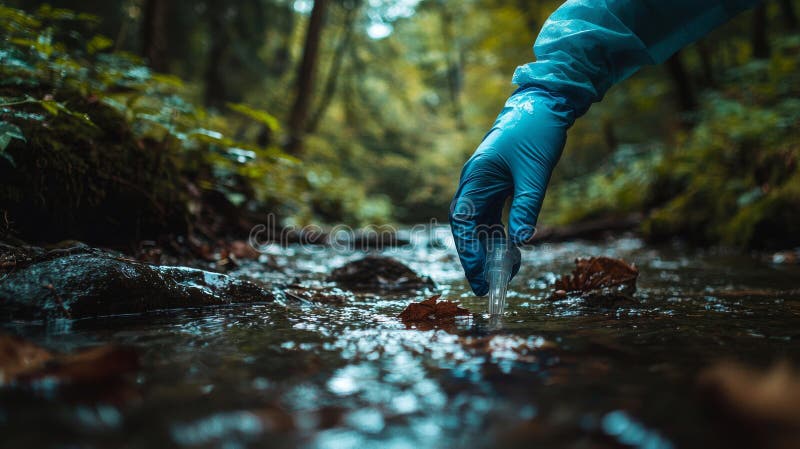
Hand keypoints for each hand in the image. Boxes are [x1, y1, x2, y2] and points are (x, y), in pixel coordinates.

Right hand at [449, 86, 573, 294]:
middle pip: (468, 228)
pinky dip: (501, 236)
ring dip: (488, 250)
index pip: (462, 220)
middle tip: (486, 287)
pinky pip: (494, 218)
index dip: (467, 249)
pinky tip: (512, 252)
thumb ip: (526, 205)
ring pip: (481, 226)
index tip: (478, 274)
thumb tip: (522, 241)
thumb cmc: (536, 131)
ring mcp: (486, 186)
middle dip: (475, 258)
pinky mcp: (499, 187)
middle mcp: (475, 184)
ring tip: (501, 276)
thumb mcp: (534, 171)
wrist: (546, 104)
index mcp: (475, 178)